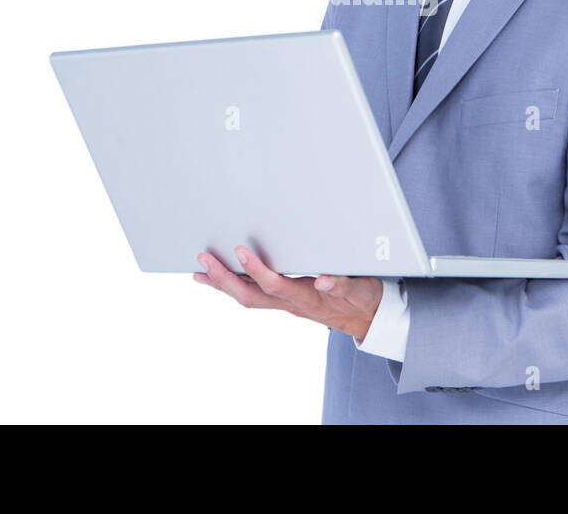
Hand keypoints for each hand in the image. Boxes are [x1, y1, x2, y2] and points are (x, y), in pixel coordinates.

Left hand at [193, 247, 383, 342]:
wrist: (368, 318)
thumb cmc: (364, 299)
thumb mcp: (360, 288)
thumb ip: (342, 284)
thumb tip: (323, 280)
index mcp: (307, 298)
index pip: (276, 285)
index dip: (256, 270)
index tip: (240, 250)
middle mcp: (291, 304)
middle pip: (250, 296)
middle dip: (224, 279)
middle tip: (204, 261)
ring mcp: (285, 304)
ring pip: (248, 297)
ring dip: (222, 285)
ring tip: (200, 272)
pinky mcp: (284, 301)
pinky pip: (253, 296)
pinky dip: (233, 287)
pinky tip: (221, 279)